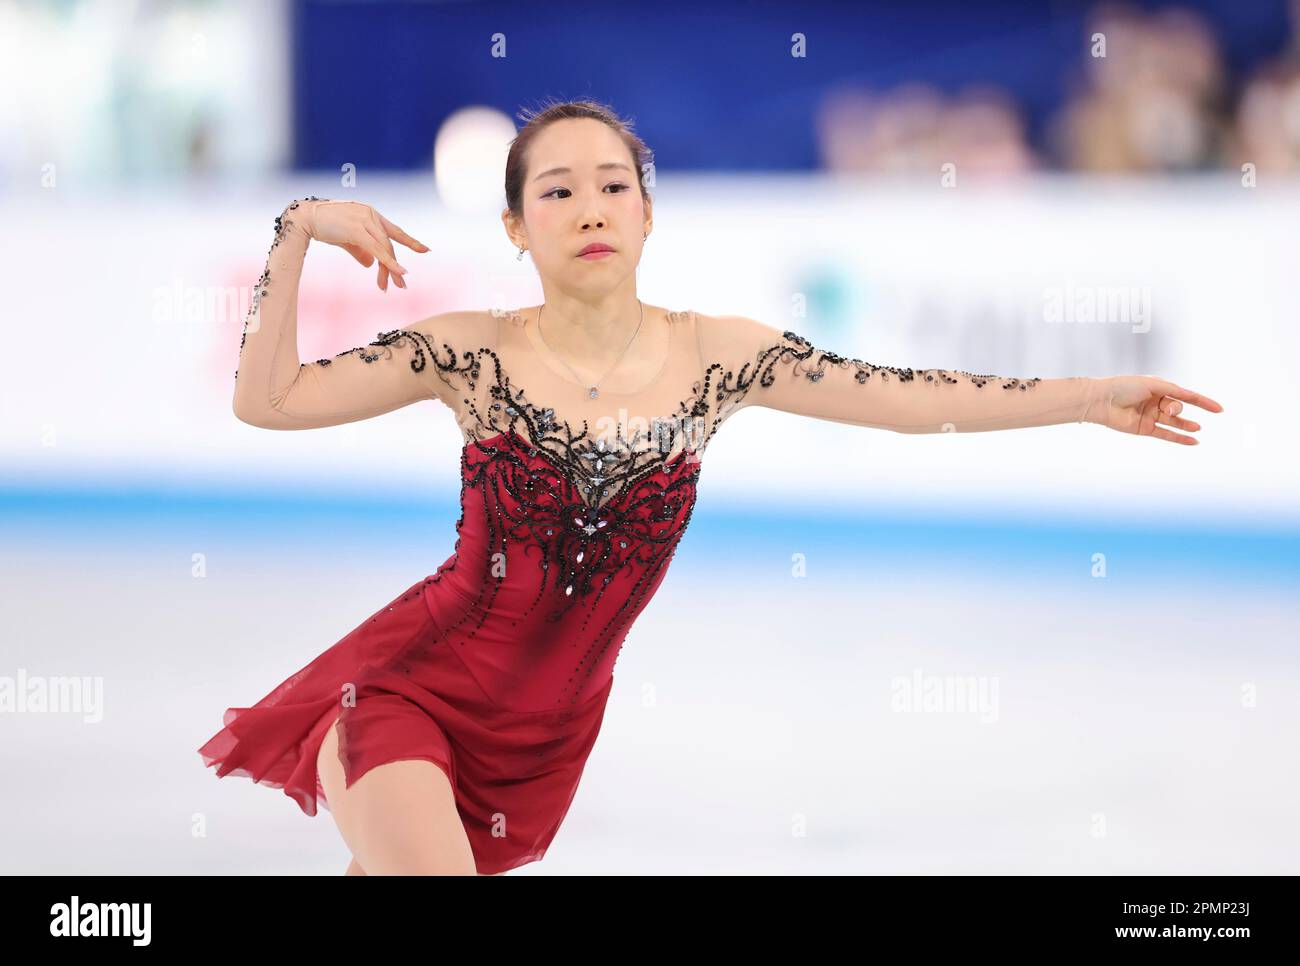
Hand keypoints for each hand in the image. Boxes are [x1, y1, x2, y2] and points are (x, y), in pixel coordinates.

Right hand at [302, 200, 428, 290]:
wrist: (304, 217)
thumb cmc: (323, 227)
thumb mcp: (346, 239)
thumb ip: (361, 250)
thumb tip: (371, 264)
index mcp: (370, 214)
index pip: (394, 230)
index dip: (410, 241)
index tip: (425, 250)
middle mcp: (371, 214)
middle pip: (389, 244)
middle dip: (395, 266)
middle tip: (401, 285)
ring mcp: (365, 220)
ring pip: (385, 248)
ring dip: (390, 269)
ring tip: (393, 286)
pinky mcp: (357, 229)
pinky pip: (377, 249)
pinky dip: (389, 262)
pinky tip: (398, 272)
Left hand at [1088, 376, 1222, 444]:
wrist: (1101, 401)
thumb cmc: (1123, 387)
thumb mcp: (1151, 384)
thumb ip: (1171, 391)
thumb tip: (1186, 400)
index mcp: (1159, 388)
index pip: (1186, 395)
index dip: (1203, 402)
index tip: (1218, 409)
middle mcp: (1156, 402)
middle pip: (1177, 407)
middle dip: (1178, 409)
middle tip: (1169, 409)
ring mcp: (1151, 416)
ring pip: (1174, 422)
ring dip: (1186, 425)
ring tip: (1198, 428)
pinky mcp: (1145, 429)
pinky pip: (1166, 434)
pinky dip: (1179, 438)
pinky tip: (1193, 441)